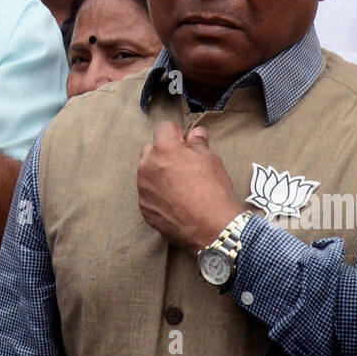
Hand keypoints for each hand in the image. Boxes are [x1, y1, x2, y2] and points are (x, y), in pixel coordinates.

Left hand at [137, 123, 243, 251]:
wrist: (212, 227)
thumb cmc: (213, 190)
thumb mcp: (211, 160)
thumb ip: (198, 143)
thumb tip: (196, 132)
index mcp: (163, 148)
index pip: (164, 127)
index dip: (178, 134)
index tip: (188, 145)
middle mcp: (147, 165)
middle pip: (152, 149)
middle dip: (166, 153)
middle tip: (185, 166)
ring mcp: (143, 188)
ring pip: (148, 172)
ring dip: (160, 173)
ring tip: (181, 186)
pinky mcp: (144, 208)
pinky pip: (149, 193)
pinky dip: (159, 194)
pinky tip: (176, 202)